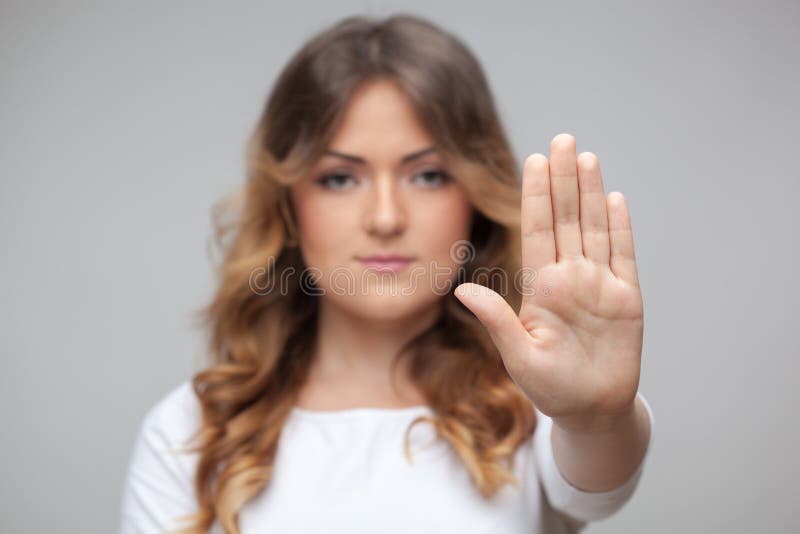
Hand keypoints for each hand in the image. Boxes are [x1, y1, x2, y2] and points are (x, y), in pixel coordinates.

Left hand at [454, 133, 643, 433]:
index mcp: (541, 287)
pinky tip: (614, 197)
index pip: (537, 230)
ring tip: (586, 156)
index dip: (536, 195)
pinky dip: (620, 227)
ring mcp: (599, 285)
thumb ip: (497, 321)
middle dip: (563, 179)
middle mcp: (570, 277)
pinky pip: (623, 255)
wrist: (591, 410)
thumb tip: (462, 290)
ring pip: (594, 227)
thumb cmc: (550, 387)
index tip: (534, 159)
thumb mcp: (518, 357)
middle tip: (562, 139)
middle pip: (566, 218)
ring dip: (591, 192)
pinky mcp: (626, 299)